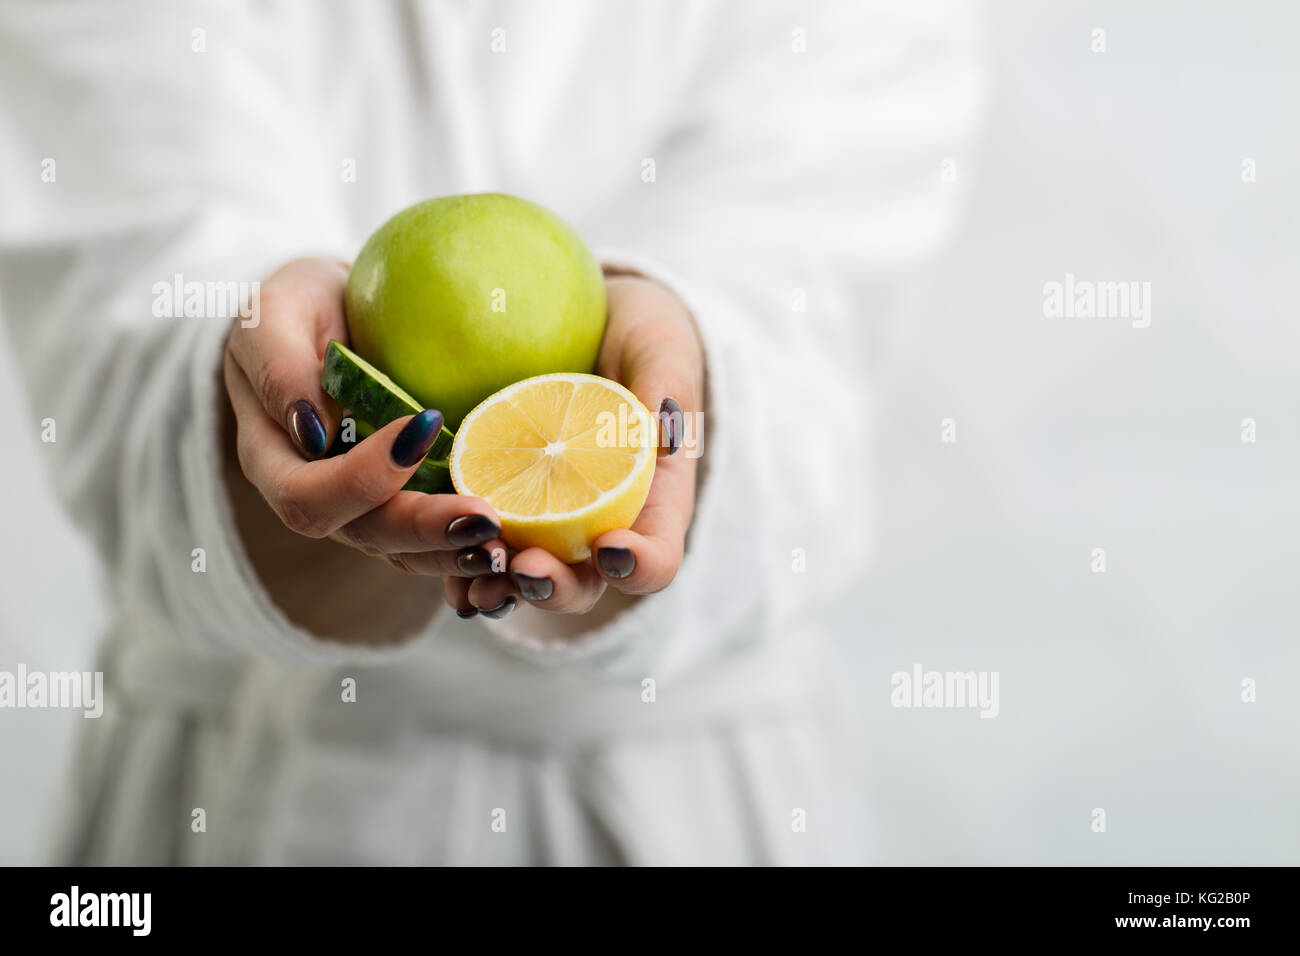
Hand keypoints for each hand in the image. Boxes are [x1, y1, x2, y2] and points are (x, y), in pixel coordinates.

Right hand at [223, 259, 506, 583]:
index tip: (420, 427)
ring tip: (508, 543)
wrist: (336, 314)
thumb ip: (278, 364)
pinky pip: (437, 537)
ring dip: (458, 551)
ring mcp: (366, 506)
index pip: (307, 497)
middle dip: (427, 530)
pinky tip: (518, 535)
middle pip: (367, 535)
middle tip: (486, 518)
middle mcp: (319, 496)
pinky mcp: (409, 499)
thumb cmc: (297, 306)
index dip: (359, 478)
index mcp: (274, 459)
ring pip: (406, 552)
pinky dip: (474, 540)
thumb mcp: (273, 311)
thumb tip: (311, 430)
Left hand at [444, 273, 704, 617]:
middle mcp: (599, 524)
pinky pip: (482, 550)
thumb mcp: (660, 350)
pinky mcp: (501, 500)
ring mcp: (547, 518)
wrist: (590, 322)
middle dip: (556, 588)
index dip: (639, 565)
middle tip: (526, 570)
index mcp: (652, 503)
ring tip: (475, 584)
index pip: (657, 557)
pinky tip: (439, 564)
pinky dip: (460, 567)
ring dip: (502, 590)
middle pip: (586, 583)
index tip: (609, 547)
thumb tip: (667, 431)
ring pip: (529, 579)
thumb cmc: (640, 337)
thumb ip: (666, 385)